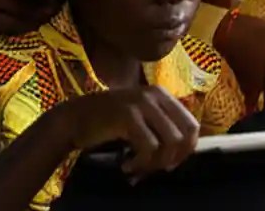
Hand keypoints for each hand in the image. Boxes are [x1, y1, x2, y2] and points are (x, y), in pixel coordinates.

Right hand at [61, 86, 200, 177]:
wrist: (72, 119)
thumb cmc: (107, 124)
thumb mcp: (141, 119)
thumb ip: (162, 129)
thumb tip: (184, 155)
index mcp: (162, 95)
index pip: (192, 126)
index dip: (185, 151)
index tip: (166, 164)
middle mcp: (155, 95)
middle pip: (185, 135)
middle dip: (172, 159)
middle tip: (152, 169)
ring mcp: (141, 103)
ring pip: (170, 142)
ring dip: (155, 163)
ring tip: (137, 168)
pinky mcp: (128, 115)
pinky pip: (149, 147)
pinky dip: (140, 163)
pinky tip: (126, 165)